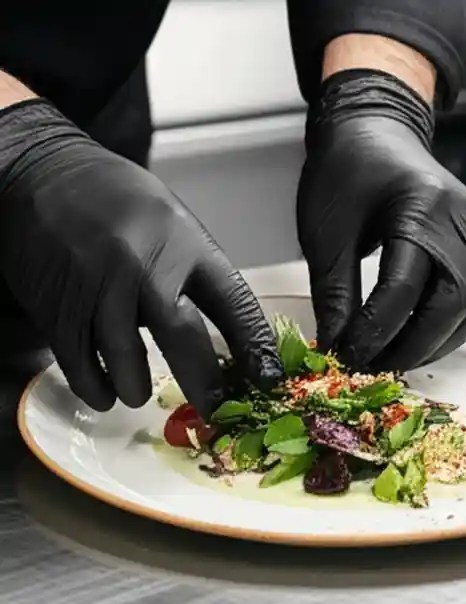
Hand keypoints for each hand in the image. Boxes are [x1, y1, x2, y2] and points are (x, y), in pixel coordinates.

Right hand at [0, 99, 282, 416]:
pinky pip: (80, 361)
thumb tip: (227, 334)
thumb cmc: (115, 198)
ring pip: (124, 359)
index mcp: (183, 241)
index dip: (255, 347)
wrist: (39, 173)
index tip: (269, 379)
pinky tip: (105, 392)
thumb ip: (196, 272)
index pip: (233, 301)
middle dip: (204, 382)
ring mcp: (97, 286)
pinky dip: (95, 385)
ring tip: (140, 395)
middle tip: (215, 410)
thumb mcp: (173, 221)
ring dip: (136, 387)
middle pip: (181, 336)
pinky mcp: (58, 305)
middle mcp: (142, 264)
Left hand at [297, 68, 465, 369]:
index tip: (347, 356)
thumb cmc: (347, 170)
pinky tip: (422, 335)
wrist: (375, 128)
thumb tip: (338, 346)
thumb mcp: (327, 231)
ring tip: (397, 357)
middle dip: (415, 345)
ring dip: (438, 341)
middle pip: (454, 303)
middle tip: (376, 366)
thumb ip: (335, 293)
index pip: (405, 288)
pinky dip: (453, 323)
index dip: (376, 331)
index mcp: (421, 208)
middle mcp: (461, 220)